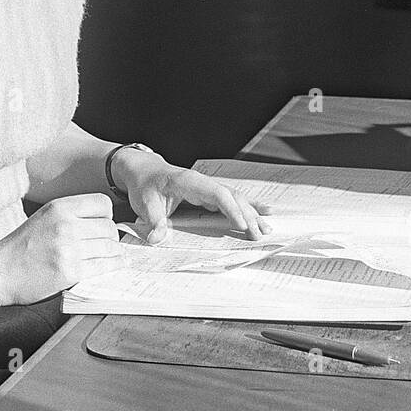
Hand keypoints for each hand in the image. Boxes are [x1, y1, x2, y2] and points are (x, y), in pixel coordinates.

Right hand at [0, 193, 122, 302]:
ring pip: (110, 247)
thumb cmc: (21, 246)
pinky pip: (104, 266)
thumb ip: (71, 215)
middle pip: (109, 227)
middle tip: (106, 244)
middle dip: (111, 237)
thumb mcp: (44, 217)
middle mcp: (65, 225)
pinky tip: (115, 265)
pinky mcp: (70, 272)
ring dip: (114, 253)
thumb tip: (106, 221)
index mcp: (59, 207)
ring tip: (112, 255)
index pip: (103, 204)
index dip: (107, 215)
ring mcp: (68, 249)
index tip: (103, 224)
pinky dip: (113, 266)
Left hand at [114, 152, 273, 244]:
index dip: (230, 209)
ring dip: (251, 213)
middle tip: (258, 234)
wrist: (143, 171)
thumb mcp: (145, 203)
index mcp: (189, 181)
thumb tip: (157, 239)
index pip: (216, 194)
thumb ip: (153, 221)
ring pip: (235, 199)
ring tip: (266, 228)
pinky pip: (231, 201)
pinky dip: (247, 207)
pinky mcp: (208, 195)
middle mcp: (202, 183)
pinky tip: (264, 211)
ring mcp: (207, 188)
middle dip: (247, 215)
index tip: (241, 225)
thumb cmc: (145, 185)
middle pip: (231, 197)